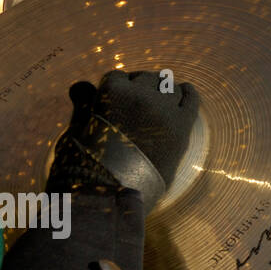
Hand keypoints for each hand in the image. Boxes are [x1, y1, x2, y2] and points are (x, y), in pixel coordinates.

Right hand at [62, 70, 199, 196]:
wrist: (107, 193)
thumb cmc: (85, 164)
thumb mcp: (79, 129)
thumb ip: (83, 105)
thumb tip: (82, 85)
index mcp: (112, 92)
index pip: (118, 76)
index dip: (118, 87)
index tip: (119, 96)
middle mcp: (140, 96)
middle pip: (147, 79)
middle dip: (141, 88)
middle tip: (138, 102)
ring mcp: (163, 111)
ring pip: (170, 87)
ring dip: (164, 93)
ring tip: (159, 103)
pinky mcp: (181, 127)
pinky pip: (191, 99)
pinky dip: (188, 93)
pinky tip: (185, 92)